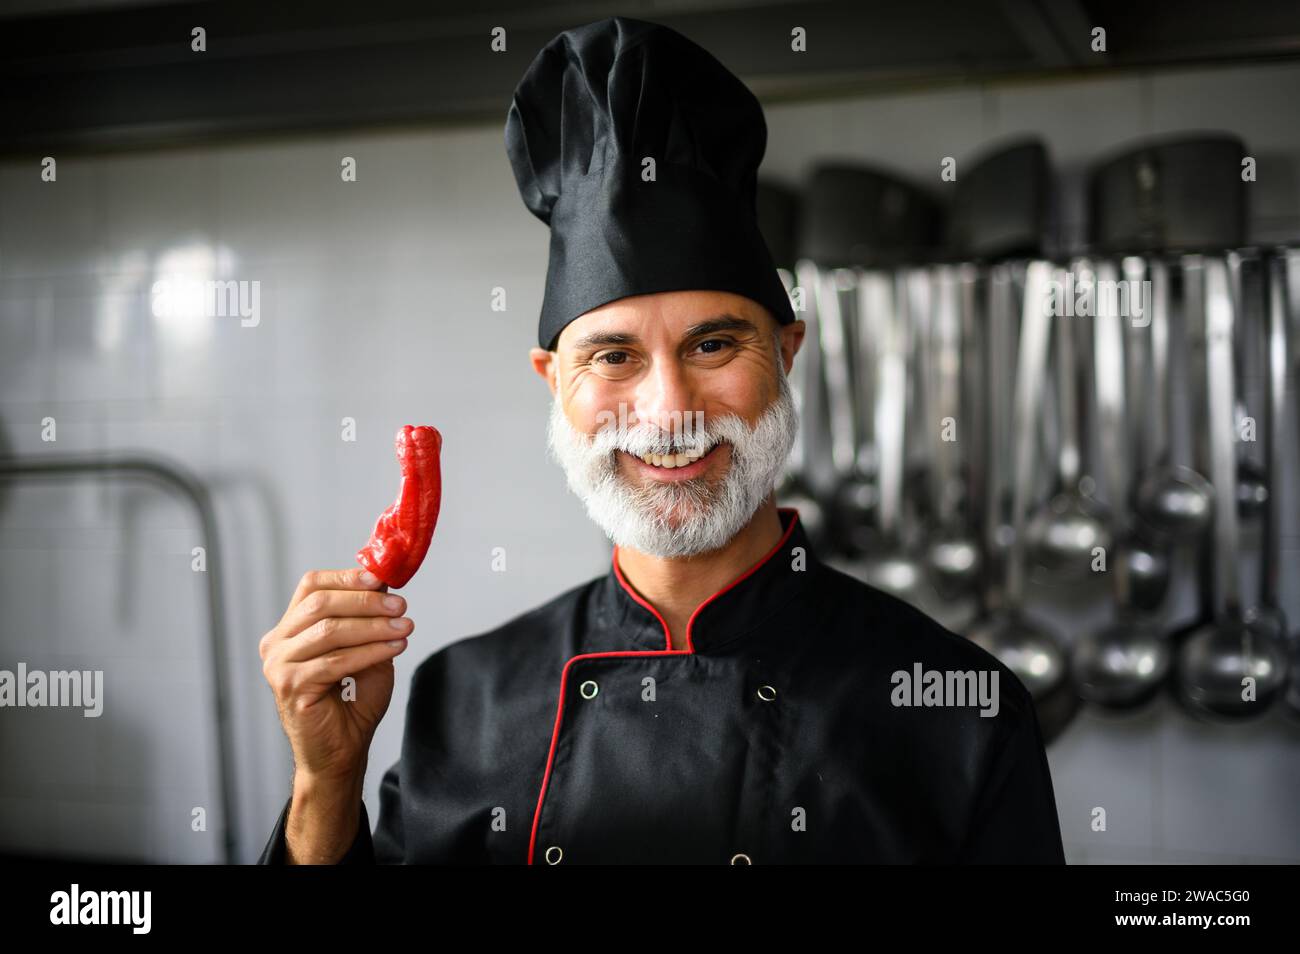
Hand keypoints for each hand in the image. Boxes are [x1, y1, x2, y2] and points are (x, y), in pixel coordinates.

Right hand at [260, 567, 412, 783]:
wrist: (341, 751)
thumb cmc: (353, 701)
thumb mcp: (365, 648)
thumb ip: (368, 618)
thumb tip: (384, 582)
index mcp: (290, 629)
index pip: (312, 587)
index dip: (346, 578)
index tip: (381, 578)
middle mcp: (277, 643)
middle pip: (320, 604)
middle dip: (365, 601)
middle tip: (400, 605)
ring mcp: (279, 665)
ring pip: (329, 630)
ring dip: (373, 626)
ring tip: (404, 627)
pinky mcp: (290, 686)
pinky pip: (335, 660)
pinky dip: (370, 651)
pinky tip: (394, 647)